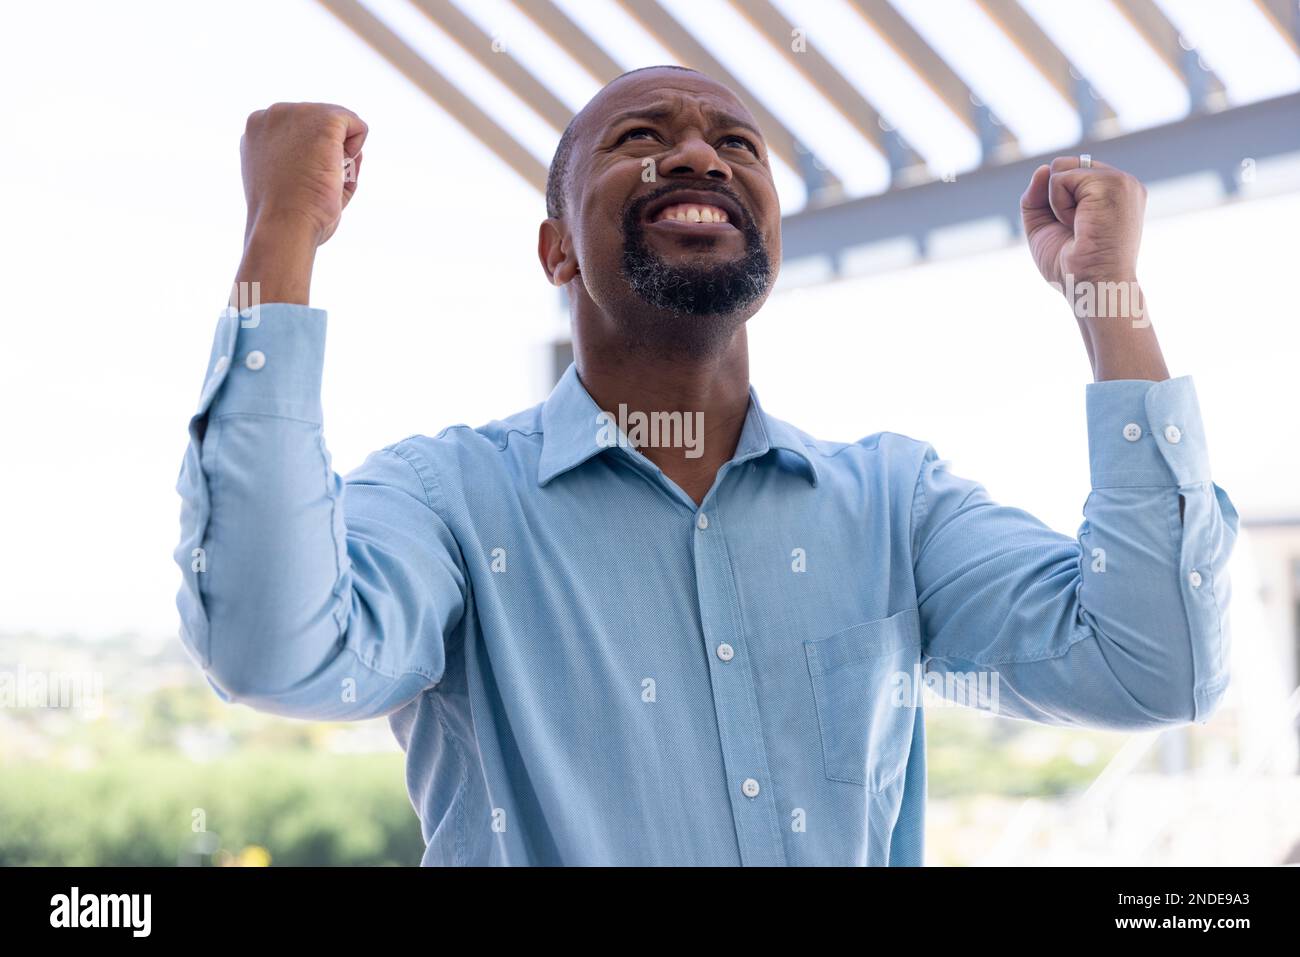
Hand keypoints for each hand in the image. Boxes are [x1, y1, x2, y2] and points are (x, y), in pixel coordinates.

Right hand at [240, 102, 367, 246]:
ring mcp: (298, 114)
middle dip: (327, 153)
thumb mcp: (292, 186)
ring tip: (324, 177)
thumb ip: (312, 163)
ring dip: (341, 154)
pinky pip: (355, 124)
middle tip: (313, 182)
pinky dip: (357, 148)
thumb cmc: (288, 217)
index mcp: (258, 131)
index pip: (298, 133)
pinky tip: (338, 167)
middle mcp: (273, 115)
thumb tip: (353, 153)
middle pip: (318, 124)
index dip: (309, 158)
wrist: (284, 223)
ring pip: (338, 123)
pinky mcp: (324, 120)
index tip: (298, 182)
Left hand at [1020, 156, 1145, 289]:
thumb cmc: (1072, 267)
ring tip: (1079, 227)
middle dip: (1054, 198)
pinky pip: (1059, 179)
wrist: (1091, 287)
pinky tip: (1078, 224)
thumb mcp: (1044, 227)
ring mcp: (1120, 181)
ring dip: (1056, 204)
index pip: (1071, 174)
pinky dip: (1058, 206)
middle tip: (1074, 229)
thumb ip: (1036, 197)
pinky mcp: (1112, 183)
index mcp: (1113, 193)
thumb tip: (1041, 168)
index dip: (1056, 200)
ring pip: (1060, 168)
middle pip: (1064, 164)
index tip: (1073, 229)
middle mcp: (1121, 183)